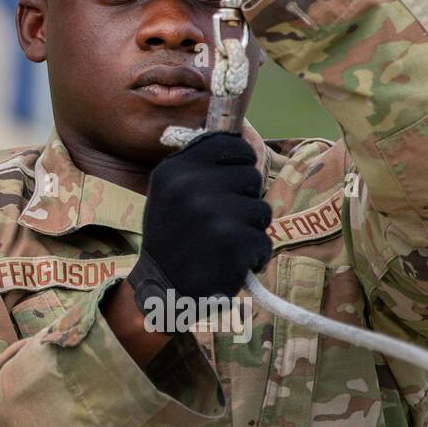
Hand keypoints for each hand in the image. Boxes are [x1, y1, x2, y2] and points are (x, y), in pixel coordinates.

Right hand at [128, 132, 272, 323]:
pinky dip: (253, 256)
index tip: (230, 180)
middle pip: (251, 175)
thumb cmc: (172, 238)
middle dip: (244, 199)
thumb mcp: (169, 192)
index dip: (239, 160)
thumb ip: (198, 166)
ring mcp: (214, 215)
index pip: (229, 142)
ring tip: (221, 245)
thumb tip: (237, 136)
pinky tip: (228, 264)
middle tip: (218, 222)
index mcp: (174, 170)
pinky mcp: (234, 244)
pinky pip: (264, 241)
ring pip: (262, 210)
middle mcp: (191, 187)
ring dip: (249, 230)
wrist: (163, 290)